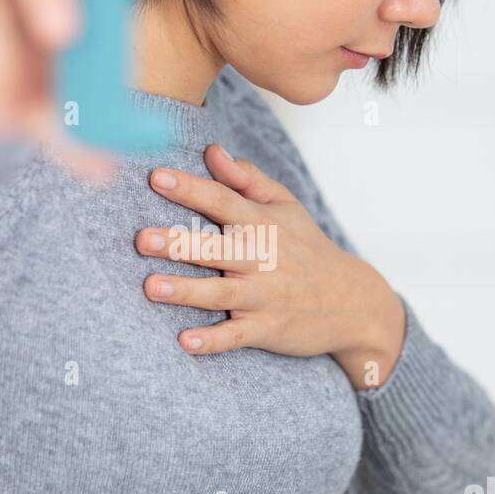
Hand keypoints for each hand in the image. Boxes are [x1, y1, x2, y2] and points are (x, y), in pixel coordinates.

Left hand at [134, 143, 405, 386]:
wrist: (352, 302)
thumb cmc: (307, 249)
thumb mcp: (285, 206)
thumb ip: (246, 178)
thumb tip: (212, 151)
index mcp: (261, 224)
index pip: (221, 201)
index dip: (189, 189)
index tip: (155, 177)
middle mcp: (260, 258)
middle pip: (215, 248)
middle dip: (178, 243)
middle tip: (142, 238)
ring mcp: (263, 296)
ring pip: (220, 293)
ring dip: (186, 291)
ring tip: (151, 287)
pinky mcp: (266, 329)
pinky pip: (236, 336)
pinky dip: (213, 341)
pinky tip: (186, 342)